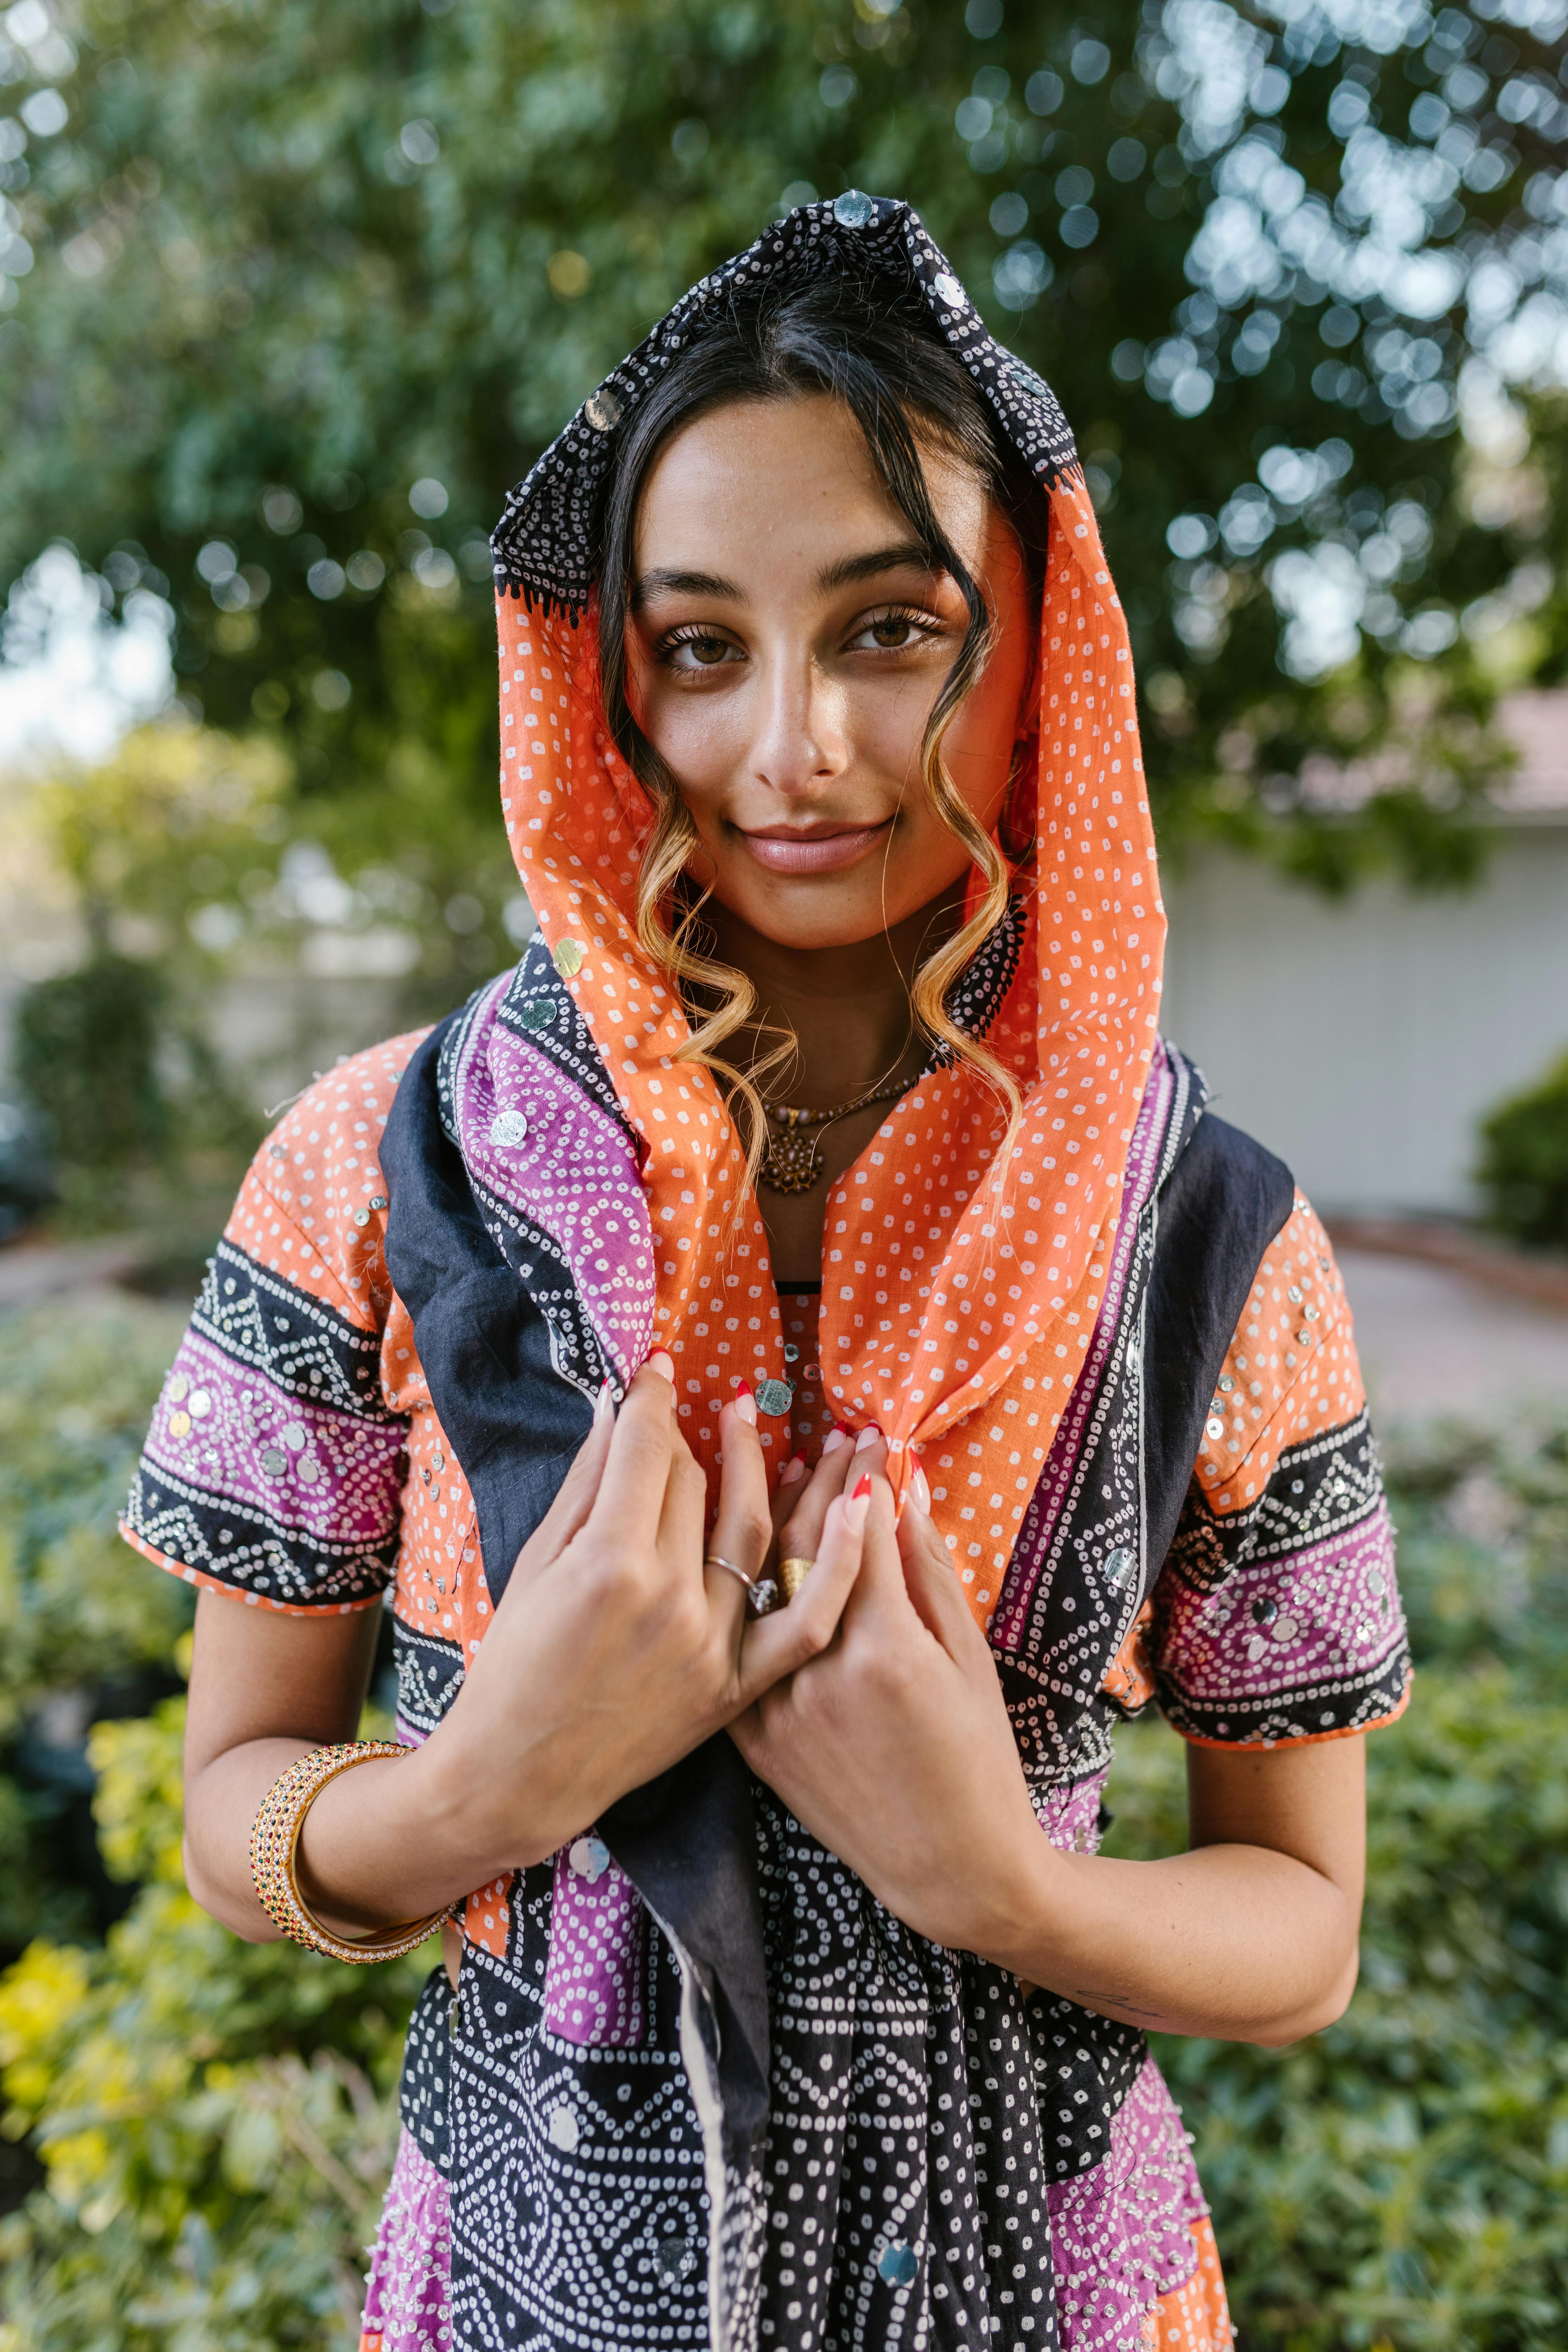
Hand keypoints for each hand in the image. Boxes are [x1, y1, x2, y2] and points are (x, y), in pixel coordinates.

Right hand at [408, 1358, 866, 1887]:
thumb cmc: (511, 1668)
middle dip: (685, 1435)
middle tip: (680, 1414)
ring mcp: (712, 1644)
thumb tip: (620, 1411)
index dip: (650, 1400)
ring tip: (762, 1417)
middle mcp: (669, 1598)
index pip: (647, 1451)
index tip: (654, 1372)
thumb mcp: (535, 1564)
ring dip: (771, 1463)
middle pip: (695, 1483)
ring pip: (757, 1528)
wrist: (519, 1775)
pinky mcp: (736, 1686)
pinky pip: (806, 1619)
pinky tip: (858, 1505)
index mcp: (609, 1563)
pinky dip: (839, 1563)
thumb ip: (587, 1484)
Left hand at [730, 1433, 1053, 1960]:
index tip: (871, 1438)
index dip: (866, 1477)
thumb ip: (930, 1571)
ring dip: (770, 1524)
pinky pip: (738, 1651)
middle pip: (804, 1550)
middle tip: (827, 1439)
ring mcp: (779, 1709)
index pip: (861, 1532)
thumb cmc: (978, 1759)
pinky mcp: (754, 1741)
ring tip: (783, 1470)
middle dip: (818, 1482)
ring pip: (759, 1593)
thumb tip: (906, 1488)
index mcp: (885, 1650)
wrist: (948, 1866)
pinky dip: (744, 1597)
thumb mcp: (969, 1658)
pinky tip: (748, 1554)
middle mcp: (821, 1675)